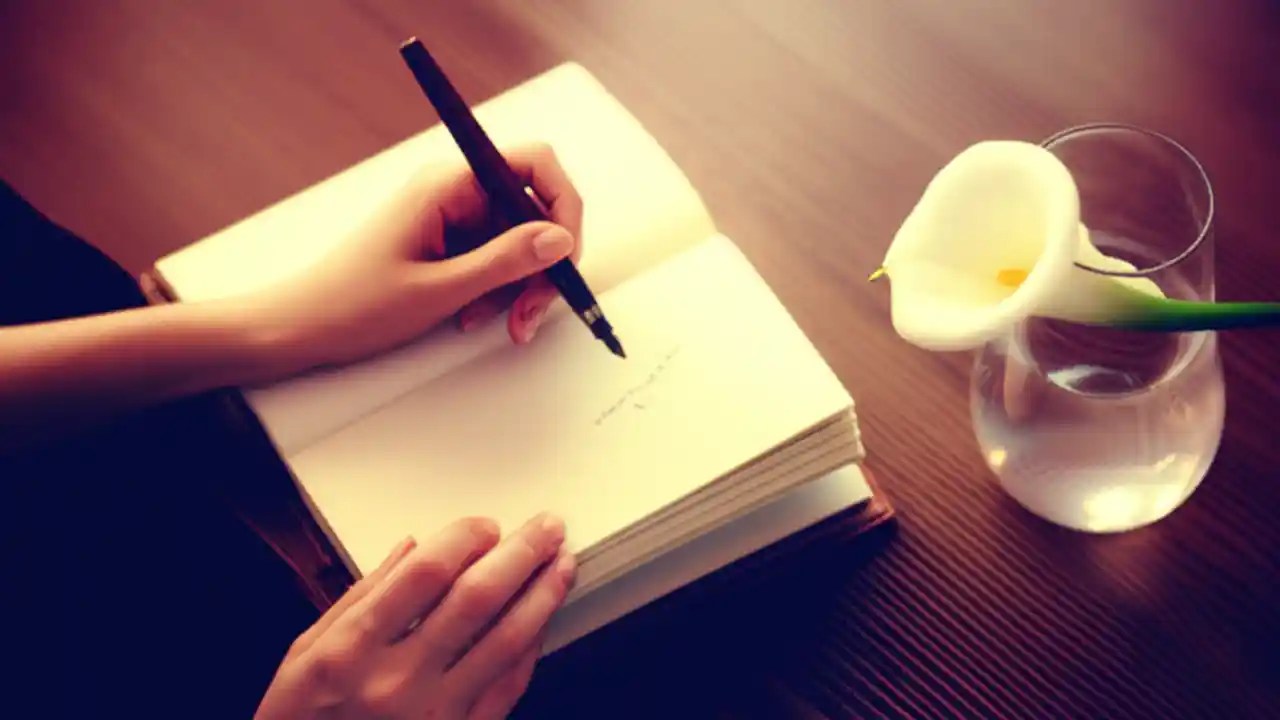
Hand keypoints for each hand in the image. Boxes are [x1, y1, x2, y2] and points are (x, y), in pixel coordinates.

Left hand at [248, 142, 583, 371]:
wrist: (302, 326)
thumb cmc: (353, 304)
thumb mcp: (439, 289)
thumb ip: (505, 262)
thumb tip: (559, 239)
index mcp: (449, 185)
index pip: (534, 164)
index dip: (563, 206)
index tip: (565, 255)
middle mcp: (456, 192)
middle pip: (533, 211)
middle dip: (543, 264)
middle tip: (531, 312)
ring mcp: (454, 217)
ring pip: (520, 242)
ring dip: (521, 287)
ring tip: (501, 324)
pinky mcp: (451, 243)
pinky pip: (497, 260)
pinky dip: (500, 292)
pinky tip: (476, 317)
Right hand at [255, 514, 575, 718]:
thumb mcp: (304, 653)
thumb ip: (360, 595)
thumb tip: (412, 548)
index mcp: (351, 651)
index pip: (424, 575)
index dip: (464, 539)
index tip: (485, 525)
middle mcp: (396, 682)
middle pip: (476, 600)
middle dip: (520, 555)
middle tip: (546, 528)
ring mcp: (433, 715)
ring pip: (507, 641)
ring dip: (542, 596)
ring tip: (561, 564)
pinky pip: (509, 686)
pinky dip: (532, 647)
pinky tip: (543, 619)